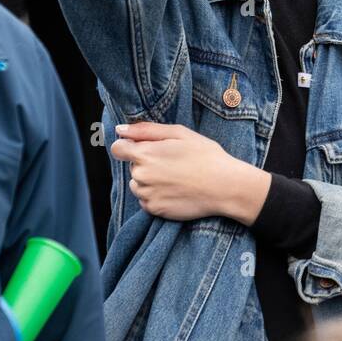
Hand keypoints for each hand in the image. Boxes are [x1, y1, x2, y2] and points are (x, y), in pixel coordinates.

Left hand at [111, 122, 271, 222]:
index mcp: (145, 154)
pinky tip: (175, 190)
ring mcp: (147, 195)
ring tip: (175, 177)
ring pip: (138, 184)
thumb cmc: (204, 155)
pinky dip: (156, 195)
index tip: (145, 147)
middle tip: (172, 161)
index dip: (129, 146)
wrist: (224, 186)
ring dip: (149, 180)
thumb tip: (120, 130)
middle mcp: (141, 176)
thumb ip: (145, 130)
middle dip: (146, 162)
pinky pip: (146, 200)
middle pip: (132, 166)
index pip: (117, 148)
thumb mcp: (178, 133)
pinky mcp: (154, 210)